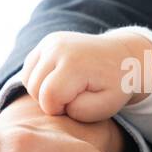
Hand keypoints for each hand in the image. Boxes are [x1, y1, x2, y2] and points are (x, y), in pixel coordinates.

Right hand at [22, 30, 151, 121]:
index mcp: (74, 62)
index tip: (77, 106)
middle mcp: (57, 47)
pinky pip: (29, 70)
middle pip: (34, 89)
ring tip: (67, 91)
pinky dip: (40, 80)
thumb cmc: (116, 85)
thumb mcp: (107, 105)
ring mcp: (50, 41)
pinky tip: (60, 82)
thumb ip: (81, 110)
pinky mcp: (46, 42)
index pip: (49, 98)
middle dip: (51, 101)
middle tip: (74, 99)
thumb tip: (57, 103)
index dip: (59, 110)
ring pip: (28, 80)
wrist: (123, 57)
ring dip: (43, 91)